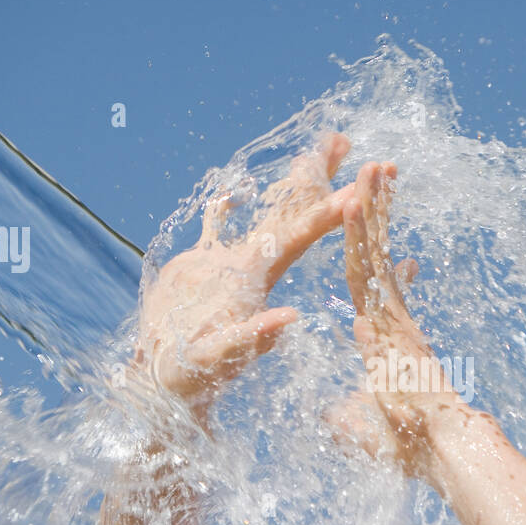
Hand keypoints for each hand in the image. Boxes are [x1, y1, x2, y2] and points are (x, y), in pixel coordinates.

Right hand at [135, 132, 354, 416]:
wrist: (164, 383)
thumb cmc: (192, 377)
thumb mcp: (221, 357)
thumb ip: (251, 337)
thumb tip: (290, 318)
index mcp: (258, 278)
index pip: (302, 235)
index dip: (331, 208)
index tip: (362, 181)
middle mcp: (251, 265)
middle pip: (292, 211)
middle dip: (319, 176)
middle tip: (346, 141)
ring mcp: (227, 264)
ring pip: (263, 213)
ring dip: (287, 184)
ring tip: (311, 152)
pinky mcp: (199, 268)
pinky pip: (215, 229)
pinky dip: (223, 210)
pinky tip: (232, 191)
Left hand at [330, 162, 463, 477]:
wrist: (445, 454)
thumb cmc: (411, 448)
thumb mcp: (361, 429)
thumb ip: (345, 416)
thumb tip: (330, 413)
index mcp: (380, 333)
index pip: (362, 278)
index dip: (360, 243)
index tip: (362, 210)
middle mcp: (387, 317)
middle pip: (370, 253)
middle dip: (369, 209)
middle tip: (368, 166)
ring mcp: (393, 317)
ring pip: (372, 252)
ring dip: (367, 207)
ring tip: (367, 165)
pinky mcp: (397, 322)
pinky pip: (371, 272)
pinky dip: (362, 238)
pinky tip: (355, 206)